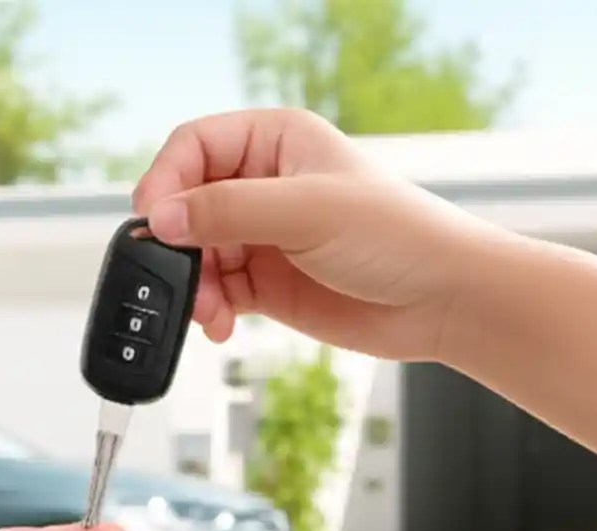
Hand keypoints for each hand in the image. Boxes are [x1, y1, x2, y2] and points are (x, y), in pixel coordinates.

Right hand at [132, 107, 513, 360]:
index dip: (167, 179)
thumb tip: (162, 218)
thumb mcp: (306, 211)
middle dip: (178, 243)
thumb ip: (227, 212)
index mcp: (275, 141)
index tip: (154, 217)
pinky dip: (209, 308)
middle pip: (187, 204)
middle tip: (176, 273)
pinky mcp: (266, 282)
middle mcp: (263, 184)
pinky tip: (221, 323)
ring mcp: (263, 235)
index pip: (195, 146)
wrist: (442, 301)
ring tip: (209, 309)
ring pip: (196, 253)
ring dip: (192, 284)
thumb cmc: (398, 236)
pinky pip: (215, 290)